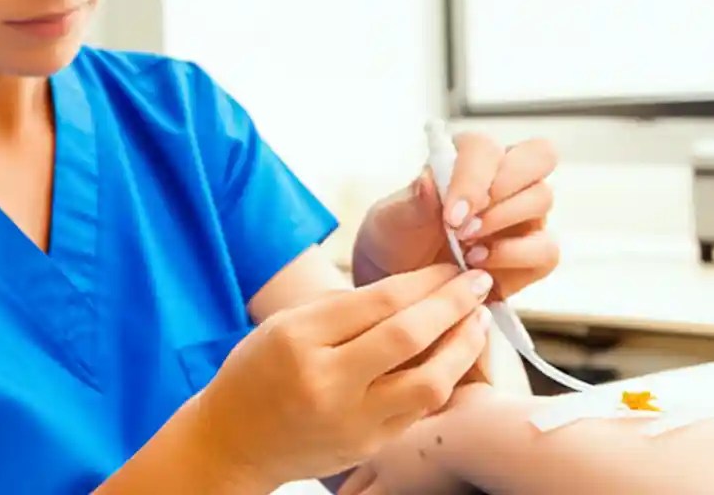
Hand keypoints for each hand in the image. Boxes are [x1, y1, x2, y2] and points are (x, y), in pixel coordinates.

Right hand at [192, 264, 493, 488]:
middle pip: (408, 336)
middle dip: (453, 304)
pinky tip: (453, 358)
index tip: (450, 267)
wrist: (235, 441)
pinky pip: (420, 409)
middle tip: (478, 283)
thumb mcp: (284, 324)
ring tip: (477, 322)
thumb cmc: (258, 372)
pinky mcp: (368, 446)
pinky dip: (444, 379)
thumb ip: (342, 308)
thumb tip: (411, 290)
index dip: (424, 280)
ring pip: (428, 382)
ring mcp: (351, 420)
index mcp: (299, 339)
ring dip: (463, 347)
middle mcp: (326, 382)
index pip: (378, 301)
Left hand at [353, 131, 558, 300]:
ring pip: (542, 199)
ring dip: (503, 223)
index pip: (486, 147)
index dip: (473, 178)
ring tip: (465, 249)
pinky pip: (547, 249)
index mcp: (466, 159)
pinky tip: (480, 267)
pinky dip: (515, 258)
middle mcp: (503, 180)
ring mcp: (524, 215)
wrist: (399, 282)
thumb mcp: (392, 220)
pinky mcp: (532, 253)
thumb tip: (429, 181)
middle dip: (503, 188)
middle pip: (538, 156)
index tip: (450, 215)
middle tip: (464, 226)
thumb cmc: (398, 238)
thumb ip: (412, 202)